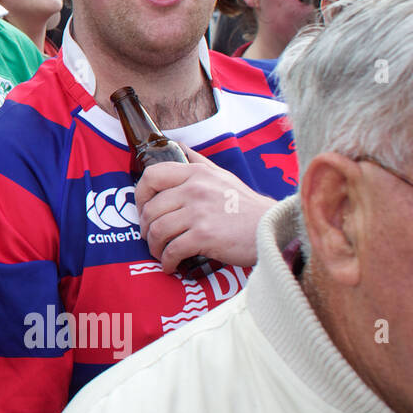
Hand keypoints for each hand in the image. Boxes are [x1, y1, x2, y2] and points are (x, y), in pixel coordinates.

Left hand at [134, 144, 274, 272]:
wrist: (272, 229)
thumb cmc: (246, 206)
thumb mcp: (222, 175)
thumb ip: (199, 161)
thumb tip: (178, 146)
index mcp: (196, 173)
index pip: (152, 175)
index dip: (140, 194)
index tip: (143, 209)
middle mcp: (195, 189)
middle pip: (151, 209)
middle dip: (146, 227)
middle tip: (150, 237)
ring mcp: (199, 212)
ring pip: (158, 230)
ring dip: (154, 247)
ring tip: (160, 253)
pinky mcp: (204, 235)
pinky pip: (172, 250)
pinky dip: (167, 261)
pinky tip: (170, 265)